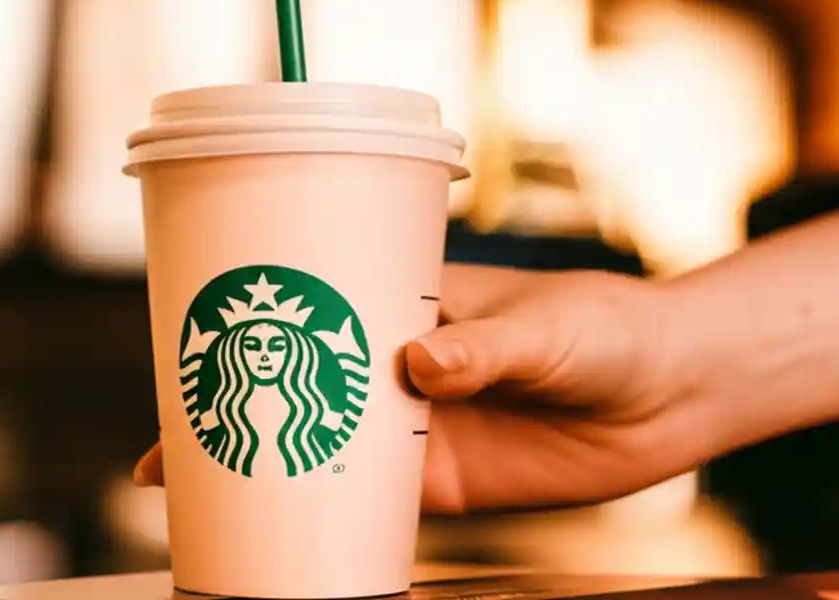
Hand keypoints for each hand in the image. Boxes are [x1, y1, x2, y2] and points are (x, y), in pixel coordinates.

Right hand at [135, 264, 719, 512]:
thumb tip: (420, 364)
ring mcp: (423, 427)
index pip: (320, 305)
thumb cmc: (610, 330)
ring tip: (196, 492)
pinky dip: (328, 519)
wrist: (669, 394)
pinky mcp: (448, 484)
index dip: (259, 322)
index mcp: (417, 304)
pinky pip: (375, 504)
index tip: (193, 341)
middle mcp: (405, 366)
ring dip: (268, 466)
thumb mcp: (549, 327)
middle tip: (169, 441)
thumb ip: (487, 347)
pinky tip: (281, 534)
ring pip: (327, 447)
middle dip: (237, 406)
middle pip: (302, 384)